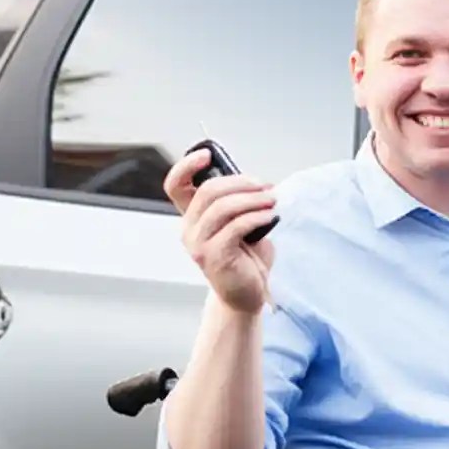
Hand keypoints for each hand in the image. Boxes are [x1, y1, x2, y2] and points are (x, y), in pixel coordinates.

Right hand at [163, 148, 276, 313]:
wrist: (248, 294)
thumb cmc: (246, 258)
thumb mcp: (240, 224)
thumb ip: (238, 203)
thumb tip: (254, 181)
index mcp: (193, 217)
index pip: (176, 185)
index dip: (187, 166)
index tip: (208, 154)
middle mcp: (189, 229)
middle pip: (208, 191)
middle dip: (241, 182)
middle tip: (265, 185)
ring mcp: (198, 244)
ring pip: (222, 207)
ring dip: (252, 198)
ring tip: (272, 200)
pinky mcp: (214, 256)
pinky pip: (236, 226)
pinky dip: (257, 216)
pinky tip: (271, 215)